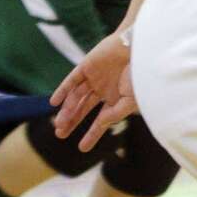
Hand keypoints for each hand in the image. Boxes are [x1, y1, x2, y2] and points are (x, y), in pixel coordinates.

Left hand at [50, 34, 135, 150]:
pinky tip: (54, 102)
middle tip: (60, 134)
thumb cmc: (141, 73)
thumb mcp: (132, 100)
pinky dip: (62, 90)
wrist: (139, 48)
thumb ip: (116, 114)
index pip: (101, 120)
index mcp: (116, 99)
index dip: (92, 134)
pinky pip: (71, 81)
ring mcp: (94, 78)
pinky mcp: (86, 66)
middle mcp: (103, 90)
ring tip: (59, 123)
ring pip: (76, 97)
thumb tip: (102, 123)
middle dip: (71, 122)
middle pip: (83, 109)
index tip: (82, 148)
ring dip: (67, 110)